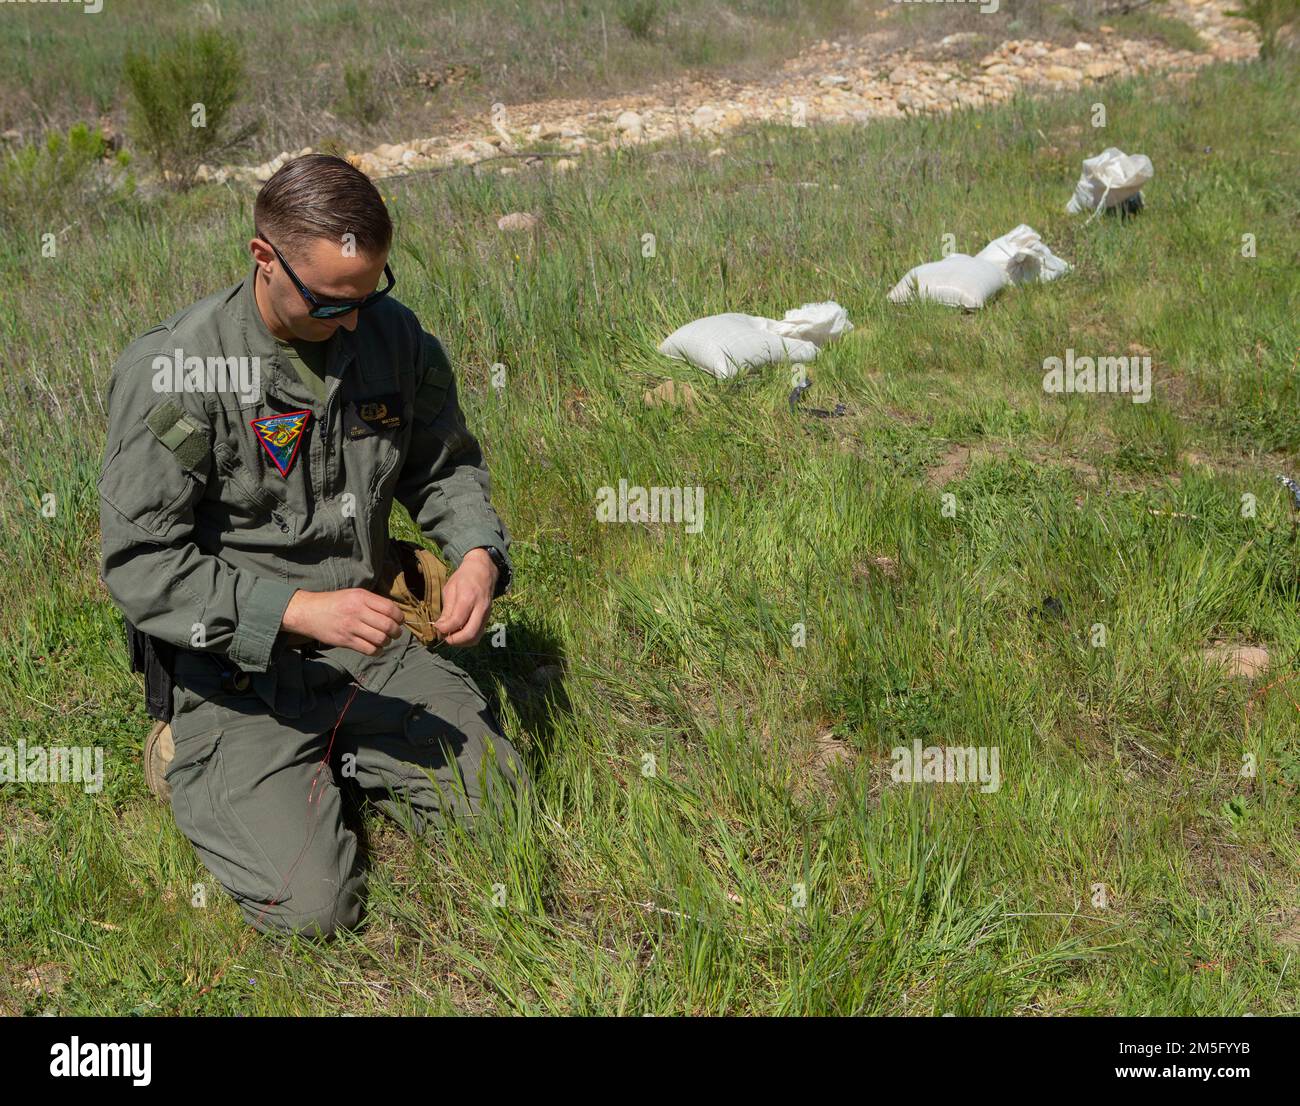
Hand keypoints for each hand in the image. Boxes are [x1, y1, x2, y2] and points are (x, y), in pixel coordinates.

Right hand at [282, 588, 404, 655]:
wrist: (308, 612)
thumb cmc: (334, 602)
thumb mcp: (353, 594)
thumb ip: (372, 602)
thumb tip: (394, 613)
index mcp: (361, 597)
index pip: (390, 608)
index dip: (399, 617)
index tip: (400, 621)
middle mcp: (357, 611)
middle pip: (388, 625)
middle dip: (396, 631)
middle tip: (396, 633)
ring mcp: (351, 627)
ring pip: (380, 639)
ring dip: (387, 642)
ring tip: (385, 640)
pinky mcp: (345, 641)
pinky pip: (369, 649)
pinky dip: (377, 650)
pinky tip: (375, 647)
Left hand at [433, 548, 497, 645]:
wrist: (483, 571)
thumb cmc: (464, 578)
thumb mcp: (450, 589)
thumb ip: (447, 610)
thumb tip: (440, 628)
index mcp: (468, 598)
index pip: (457, 621)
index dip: (444, 629)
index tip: (437, 626)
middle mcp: (480, 608)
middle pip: (470, 633)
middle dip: (455, 640)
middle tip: (445, 637)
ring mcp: (486, 614)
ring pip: (476, 637)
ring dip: (462, 642)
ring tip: (451, 636)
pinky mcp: (488, 618)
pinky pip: (478, 634)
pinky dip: (468, 638)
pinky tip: (459, 633)